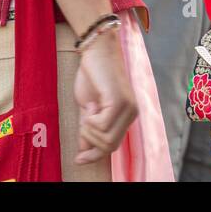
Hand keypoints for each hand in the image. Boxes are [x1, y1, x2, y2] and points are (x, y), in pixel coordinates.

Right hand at [72, 29, 138, 164]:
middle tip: (84, 118)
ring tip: (88, 108)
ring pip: (106, 139)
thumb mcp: (88, 109)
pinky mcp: (119, 101)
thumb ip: (88, 129)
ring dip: (88, 130)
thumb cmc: (92, 76)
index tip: (77, 160)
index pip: (113, 145)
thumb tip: (84, 152)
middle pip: (109, 146)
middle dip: (89, 139)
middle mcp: (133, 113)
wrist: (96, 51)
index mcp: (127, 115)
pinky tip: (91, 105)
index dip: (94, 155)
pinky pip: (101, 126)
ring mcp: (128, 107)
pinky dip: (89, 120)